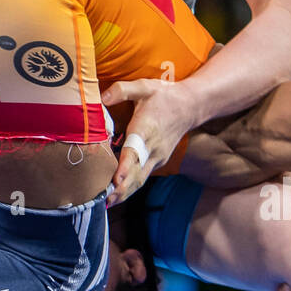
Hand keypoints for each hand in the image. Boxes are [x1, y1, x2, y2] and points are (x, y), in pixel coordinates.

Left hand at [101, 78, 198, 206]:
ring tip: (106, 203)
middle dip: (121, 189)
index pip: (135, 151)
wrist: (190, 107)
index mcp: (146, 130)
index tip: (116, 180)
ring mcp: (157, 157)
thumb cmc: (164, 96)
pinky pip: (143, 176)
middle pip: (137, 173)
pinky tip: (117, 194)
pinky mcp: (158, 161)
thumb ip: (121, 90)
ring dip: (125, 192)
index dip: (125, 167)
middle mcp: (153, 148)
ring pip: (140, 179)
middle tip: (103, 201)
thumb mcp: (143, 87)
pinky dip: (131, 186)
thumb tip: (100, 98)